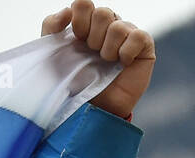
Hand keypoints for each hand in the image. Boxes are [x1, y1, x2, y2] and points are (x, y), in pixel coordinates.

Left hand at [41, 1, 154, 119]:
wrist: (90, 109)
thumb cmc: (70, 84)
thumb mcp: (51, 57)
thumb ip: (51, 28)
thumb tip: (66, 10)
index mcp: (84, 25)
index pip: (83, 4)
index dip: (79, 17)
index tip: (75, 37)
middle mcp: (106, 27)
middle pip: (102, 13)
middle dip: (92, 36)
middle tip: (90, 53)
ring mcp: (125, 35)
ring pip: (117, 25)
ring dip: (107, 48)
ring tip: (104, 62)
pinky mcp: (143, 46)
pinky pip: (137, 37)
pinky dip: (126, 52)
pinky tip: (121, 64)